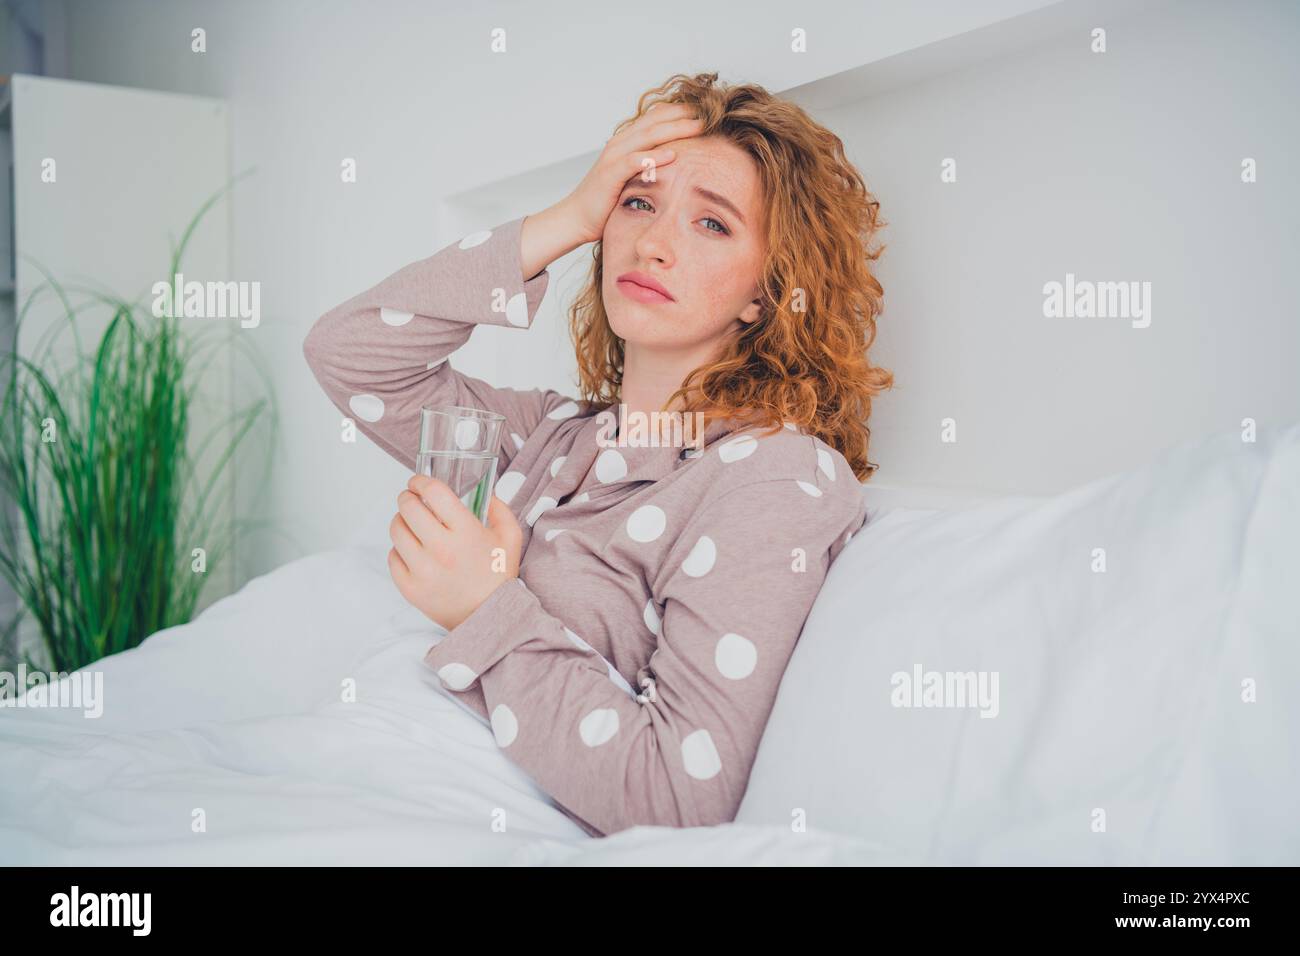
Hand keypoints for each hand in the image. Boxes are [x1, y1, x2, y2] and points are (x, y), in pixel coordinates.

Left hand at [387, 474, 523, 630]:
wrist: (490, 619)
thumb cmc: (498, 577)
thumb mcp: (510, 538)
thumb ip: (500, 509)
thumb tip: (486, 493)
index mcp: (466, 532)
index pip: (434, 493)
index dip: (421, 482)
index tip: (418, 482)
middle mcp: (442, 549)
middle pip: (408, 508)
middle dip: (407, 498)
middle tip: (411, 500)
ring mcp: (423, 570)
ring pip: (396, 530)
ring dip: (400, 521)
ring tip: (409, 523)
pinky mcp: (410, 588)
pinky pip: (392, 557)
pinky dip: (399, 549)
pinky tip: (411, 550)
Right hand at [562, 101, 705, 244]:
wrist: (576, 218)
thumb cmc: (606, 201)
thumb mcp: (632, 178)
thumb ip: (649, 167)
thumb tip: (675, 164)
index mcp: (626, 141)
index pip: (656, 117)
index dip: (681, 111)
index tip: (707, 111)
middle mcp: (620, 143)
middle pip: (656, 120)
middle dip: (684, 115)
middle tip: (711, 112)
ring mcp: (614, 156)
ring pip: (648, 135)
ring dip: (676, 129)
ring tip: (699, 126)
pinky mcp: (610, 173)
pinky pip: (635, 161)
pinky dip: (654, 156)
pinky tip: (673, 154)